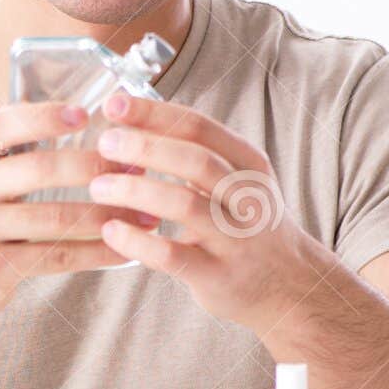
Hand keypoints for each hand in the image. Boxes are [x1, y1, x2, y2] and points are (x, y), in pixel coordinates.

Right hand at [0, 100, 156, 334]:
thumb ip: (7, 154)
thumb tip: (80, 121)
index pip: (3, 125)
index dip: (46, 116)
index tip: (86, 114)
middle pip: (38, 169)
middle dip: (94, 166)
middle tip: (135, 165)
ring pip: (55, 218)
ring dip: (107, 214)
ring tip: (146, 212)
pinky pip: (56, 257)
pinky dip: (96, 253)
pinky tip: (124, 249)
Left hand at [84, 92, 336, 329]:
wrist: (290, 285)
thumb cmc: (244, 222)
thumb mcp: (234, 179)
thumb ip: (191, 152)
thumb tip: (126, 117)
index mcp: (249, 164)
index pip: (199, 127)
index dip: (153, 113)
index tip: (113, 103)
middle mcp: (248, 197)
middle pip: (195, 160)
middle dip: (145, 147)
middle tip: (104, 143)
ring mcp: (236, 239)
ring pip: (183, 205)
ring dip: (134, 191)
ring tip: (98, 187)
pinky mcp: (218, 277)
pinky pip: (172, 255)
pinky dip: (137, 241)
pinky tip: (110, 230)